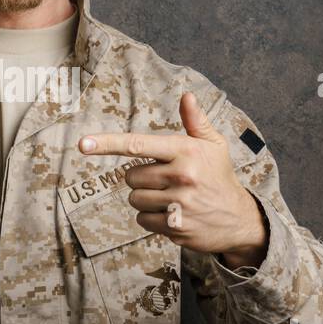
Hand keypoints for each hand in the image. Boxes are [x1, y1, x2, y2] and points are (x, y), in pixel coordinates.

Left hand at [78, 91, 267, 266]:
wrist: (239, 219)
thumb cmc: (220, 176)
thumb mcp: (213, 145)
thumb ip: (196, 121)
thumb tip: (187, 96)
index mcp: (186, 151)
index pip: (138, 145)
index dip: (107, 144)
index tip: (83, 144)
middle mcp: (182, 176)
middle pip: (130, 176)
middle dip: (142, 178)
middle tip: (165, 179)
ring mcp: (178, 204)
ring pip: (134, 199)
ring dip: (146, 198)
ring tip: (171, 197)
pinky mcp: (175, 228)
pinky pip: (142, 220)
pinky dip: (151, 218)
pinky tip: (172, 214)